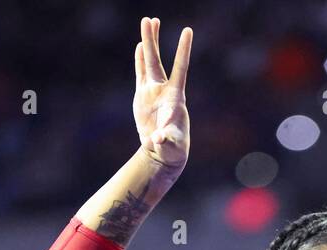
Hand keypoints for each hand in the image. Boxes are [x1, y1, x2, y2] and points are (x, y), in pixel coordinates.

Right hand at [134, 16, 191, 168]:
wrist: (163, 153)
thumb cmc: (172, 151)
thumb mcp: (169, 146)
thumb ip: (164, 140)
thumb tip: (157, 139)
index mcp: (175, 98)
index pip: (180, 68)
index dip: (183, 50)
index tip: (187, 30)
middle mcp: (164, 90)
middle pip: (158, 61)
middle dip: (154, 40)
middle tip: (151, 19)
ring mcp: (153, 92)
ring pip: (149, 62)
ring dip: (148, 43)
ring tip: (148, 21)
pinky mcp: (142, 97)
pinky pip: (140, 74)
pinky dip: (139, 60)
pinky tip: (139, 46)